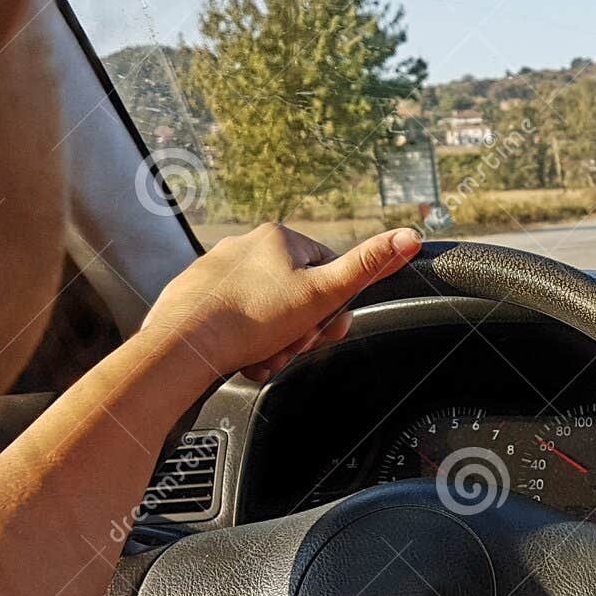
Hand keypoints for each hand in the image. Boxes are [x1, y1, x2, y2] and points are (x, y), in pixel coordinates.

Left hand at [141, 224, 421, 381]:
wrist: (185, 346)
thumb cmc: (254, 319)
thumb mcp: (323, 294)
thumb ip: (368, 266)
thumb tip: (410, 236)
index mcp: (279, 238)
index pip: (327, 272)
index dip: (331, 309)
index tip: (321, 331)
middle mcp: (245, 246)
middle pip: (296, 296)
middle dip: (299, 331)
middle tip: (290, 349)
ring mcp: (217, 272)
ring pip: (266, 314)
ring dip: (274, 344)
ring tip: (264, 358)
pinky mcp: (195, 297)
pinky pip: (235, 323)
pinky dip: (245, 345)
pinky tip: (243, 359)